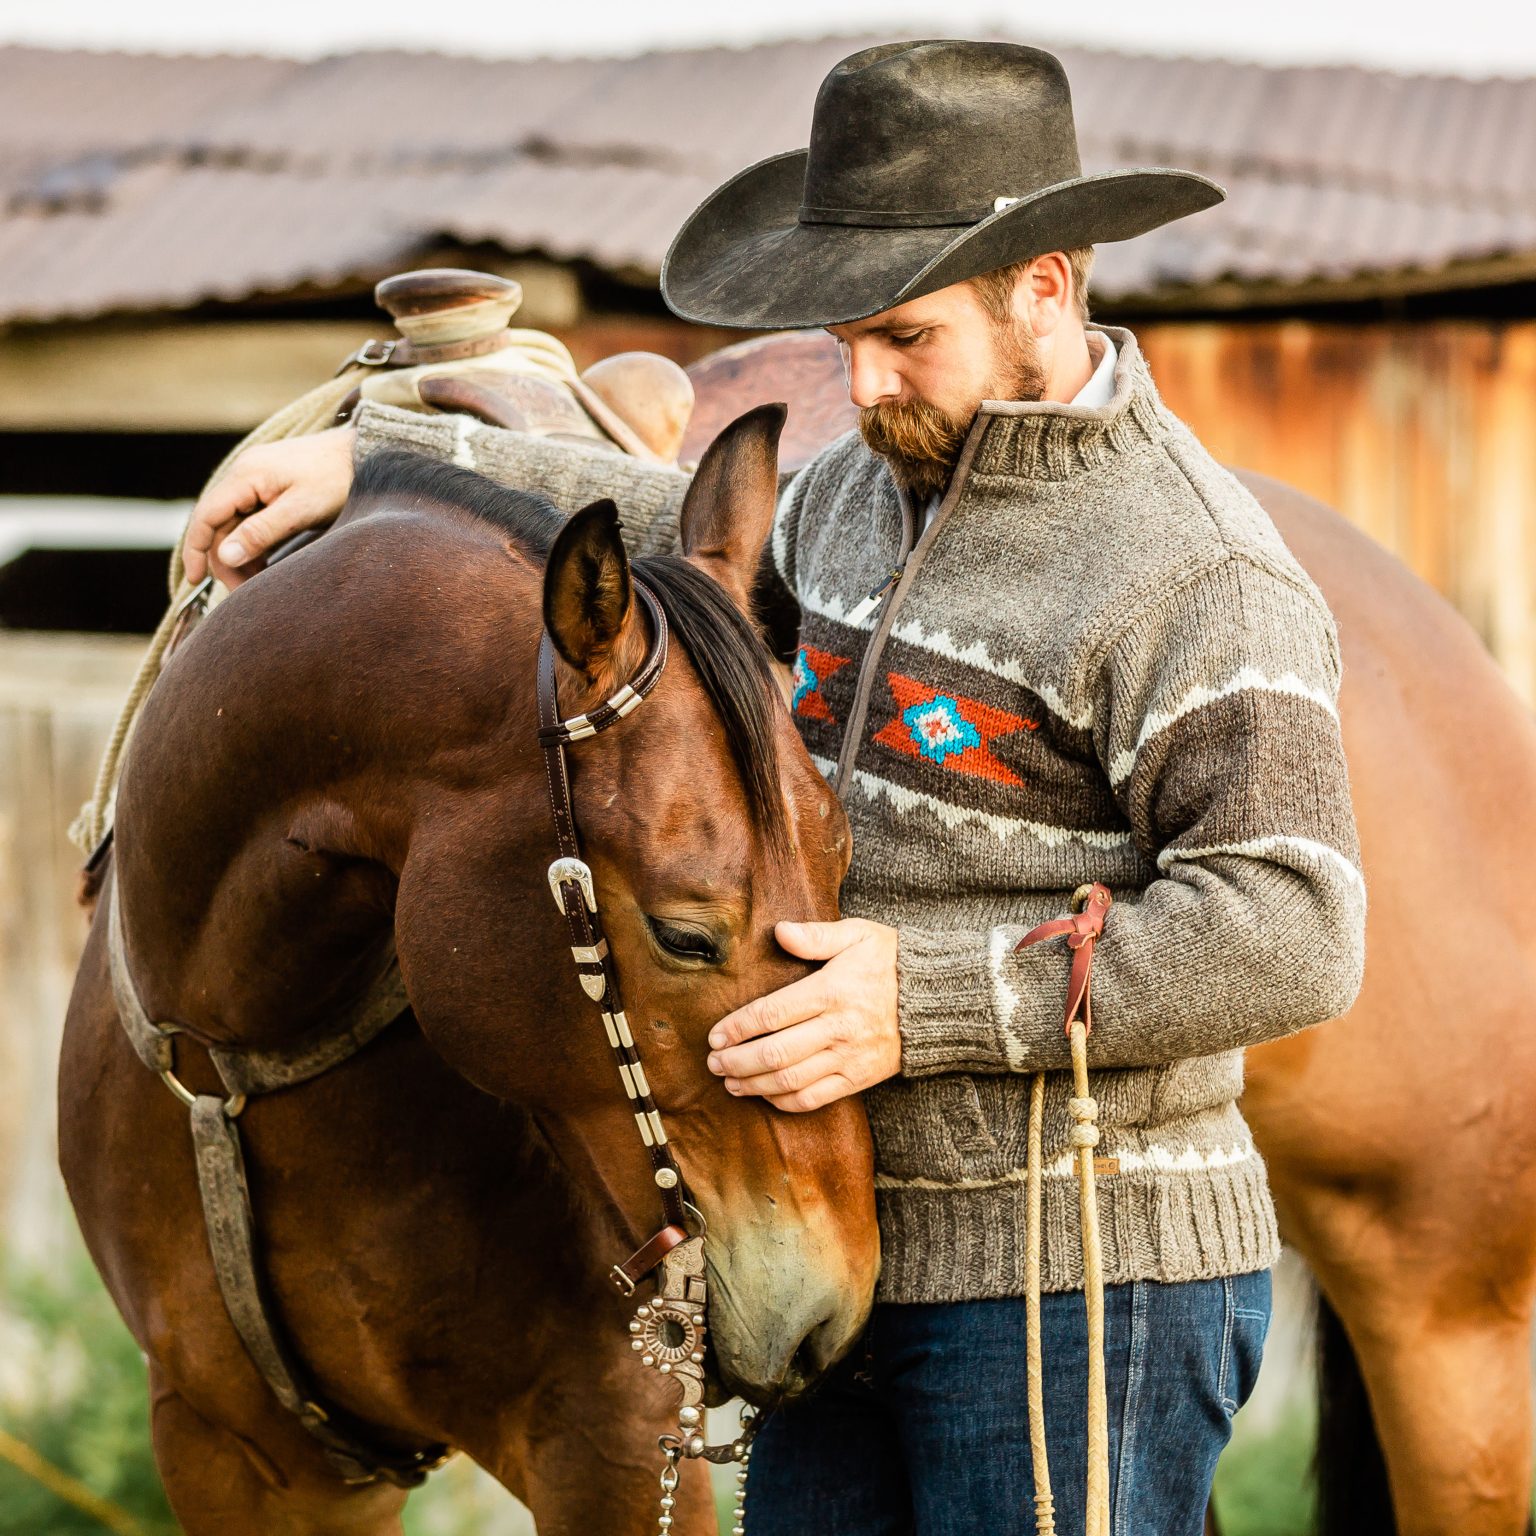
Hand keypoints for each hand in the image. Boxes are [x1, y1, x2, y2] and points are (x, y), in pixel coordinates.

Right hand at [182, 427, 358, 588]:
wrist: (367, 452)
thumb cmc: (338, 478)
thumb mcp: (301, 509)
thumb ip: (261, 532)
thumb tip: (224, 556)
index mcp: (246, 475)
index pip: (206, 515)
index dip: (196, 549)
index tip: (195, 581)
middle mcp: (245, 474)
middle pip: (219, 523)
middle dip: (225, 560)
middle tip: (241, 592)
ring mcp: (258, 480)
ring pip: (236, 524)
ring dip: (241, 555)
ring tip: (256, 584)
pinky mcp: (273, 488)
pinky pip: (252, 519)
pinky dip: (255, 544)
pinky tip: (265, 566)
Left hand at [707, 918, 900, 1111]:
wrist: (940, 1000)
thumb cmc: (894, 962)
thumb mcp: (859, 935)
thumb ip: (816, 935)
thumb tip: (780, 931)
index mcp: (831, 991)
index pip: (772, 1013)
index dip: (738, 1028)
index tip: (715, 1036)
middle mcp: (837, 1028)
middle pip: (774, 1052)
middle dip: (736, 1061)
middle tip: (713, 1063)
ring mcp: (848, 1057)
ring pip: (790, 1080)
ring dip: (753, 1084)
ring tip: (730, 1082)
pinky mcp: (858, 1079)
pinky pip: (815, 1098)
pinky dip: (785, 1101)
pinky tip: (765, 1095)